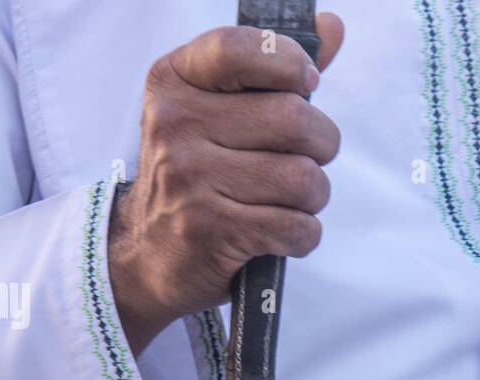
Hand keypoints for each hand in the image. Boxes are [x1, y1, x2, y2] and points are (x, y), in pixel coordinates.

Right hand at [109, 14, 344, 352]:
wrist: (148, 253)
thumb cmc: (197, 175)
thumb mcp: (218, 112)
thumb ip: (275, 71)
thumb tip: (331, 26)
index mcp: (174, 81)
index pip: (242, 48)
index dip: (290, 63)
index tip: (305, 83)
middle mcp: (175, 124)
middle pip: (295, 119)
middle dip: (320, 145)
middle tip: (304, 158)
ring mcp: (188, 178)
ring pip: (302, 178)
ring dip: (313, 197)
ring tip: (290, 200)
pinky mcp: (208, 230)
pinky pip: (295, 228)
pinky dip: (303, 235)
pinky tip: (282, 232)